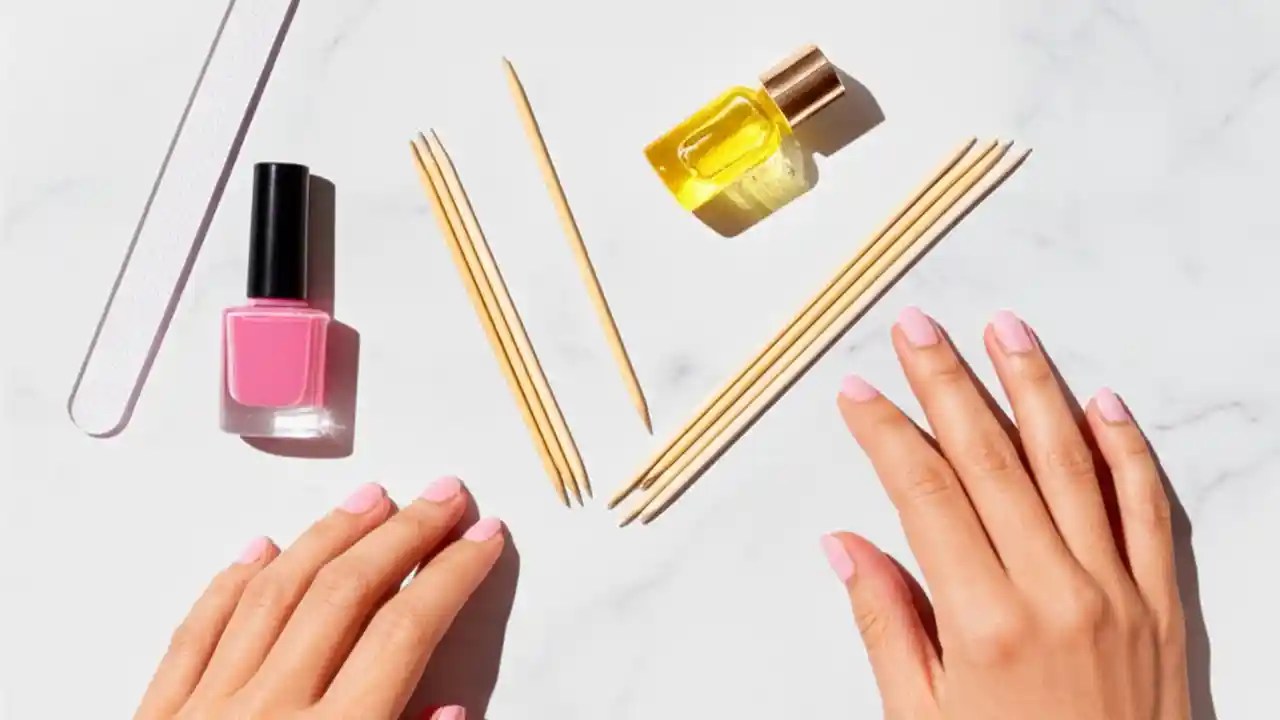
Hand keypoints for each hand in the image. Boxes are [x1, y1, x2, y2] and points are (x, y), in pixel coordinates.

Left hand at [135, 478, 501, 719]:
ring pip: (275, 591)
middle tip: (445, 494)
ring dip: (329, 534)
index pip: (406, 631)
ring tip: (372, 496)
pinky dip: (231, 582)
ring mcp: (207, 708)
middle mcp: (271, 711)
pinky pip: (197, 630)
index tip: (485, 538)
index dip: (453, 575)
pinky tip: (261, 548)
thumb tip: (450, 706)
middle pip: (347, 592)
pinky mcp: (157, 716)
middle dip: (405, 533)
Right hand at [822, 308, 1188, 718]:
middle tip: (915, 328)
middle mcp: (1055, 592)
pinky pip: (1147, 507)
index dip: (886, 433)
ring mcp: (1118, 592)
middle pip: (990, 459)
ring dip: (1033, 386)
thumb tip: (845, 545)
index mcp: (983, 622)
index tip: (857, 392)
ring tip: (1003, 329)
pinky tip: (1099, 401)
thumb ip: (887, 624)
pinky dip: (1126, 448)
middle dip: (946, 382)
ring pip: (1071, 461)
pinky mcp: (1165, 605)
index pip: (923, 494)